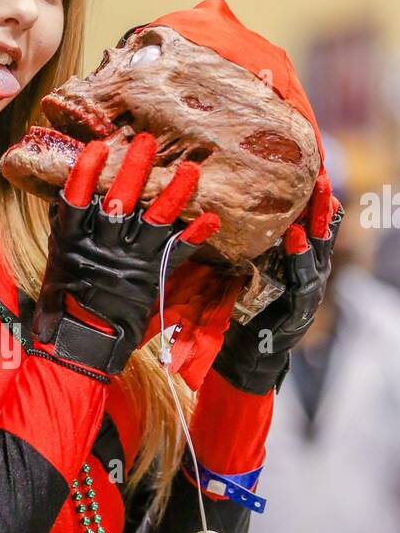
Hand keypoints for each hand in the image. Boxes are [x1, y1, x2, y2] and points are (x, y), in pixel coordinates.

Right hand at [32, 133, 219, 374]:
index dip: (86, 174)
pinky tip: (212, 219)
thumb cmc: (66, 301)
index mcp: (74, 241)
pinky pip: (176, 252)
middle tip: (145, 140)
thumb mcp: (56, 263)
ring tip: (191, 169)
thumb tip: (67, 196)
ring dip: (173, 194)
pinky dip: (194, 235)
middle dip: (133, 170)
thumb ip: (64, 228)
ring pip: (154, 222)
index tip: (96, 147)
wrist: (85, 341)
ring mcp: (131, 260)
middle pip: (119, 202)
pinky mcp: (151, 274)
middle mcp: (104, 246)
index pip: (77, 201)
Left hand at [212, 171, 343, 394]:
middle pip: (320, 233)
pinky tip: (294, 238)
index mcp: (292, 262)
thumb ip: (238, 246)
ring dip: (316, 226)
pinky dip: (299, 259)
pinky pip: (303, 281)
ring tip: (316, 198)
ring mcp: (306, 293)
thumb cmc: (235, 314)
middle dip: (321, 205)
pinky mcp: (299, 312)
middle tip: (321, 176)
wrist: (240, 363)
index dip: (311, 200)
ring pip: (317, 253)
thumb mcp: (235, 273)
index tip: (310, 169)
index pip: (309, 225)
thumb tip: (211, 210)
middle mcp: (305, 273)